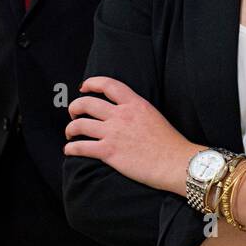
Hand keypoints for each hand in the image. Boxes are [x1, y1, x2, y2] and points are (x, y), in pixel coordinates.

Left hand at [64, 76, 193, 193]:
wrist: (176, 163)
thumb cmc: (170, 144)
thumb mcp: (154, 116)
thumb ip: (136, 111)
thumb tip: (124, 113)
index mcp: (135, 103)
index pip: (108, 84)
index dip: (91, 83)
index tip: (84, 87)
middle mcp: (121, 115)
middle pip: (86, 103)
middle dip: (75, 107)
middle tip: (73, 114)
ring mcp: (113, 133)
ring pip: (79, 125)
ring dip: (70, 129)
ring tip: (70, 134)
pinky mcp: (109, 152)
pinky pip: (81, 147)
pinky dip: (71, 148)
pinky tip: (69, 150)